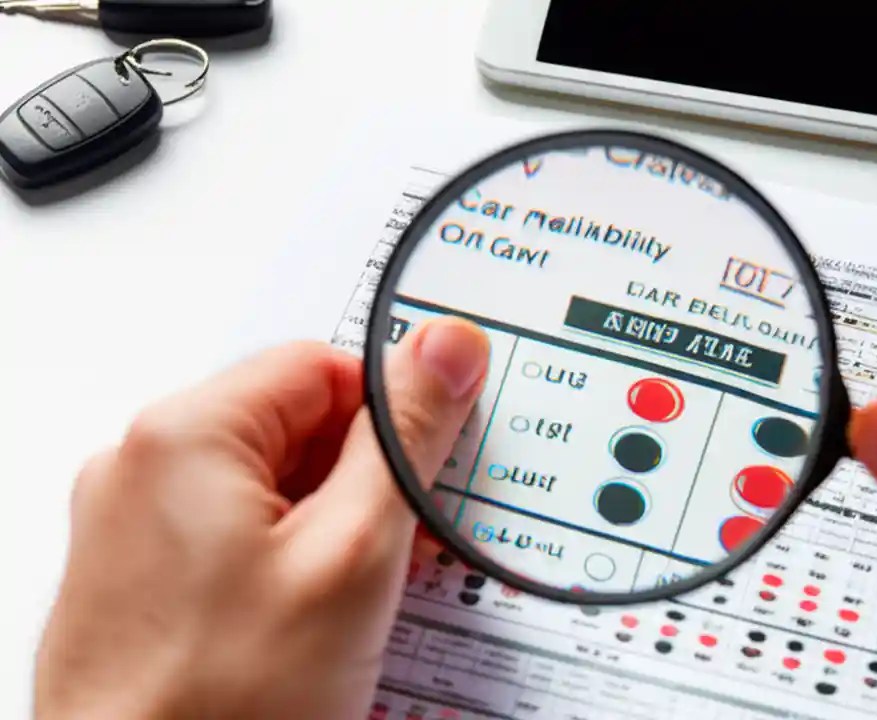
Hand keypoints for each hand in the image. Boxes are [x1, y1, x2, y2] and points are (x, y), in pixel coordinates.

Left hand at [34, 318, 489, 719]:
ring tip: (351, 609)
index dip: (393, 420)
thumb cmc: (222, 707)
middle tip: (396, 559)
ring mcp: (132, 531)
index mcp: (183, 436)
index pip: (324, 367)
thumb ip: (406, 440)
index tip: (430, 473)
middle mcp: (141, 470)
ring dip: (331, 532)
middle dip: (365, 485)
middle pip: (296, 428)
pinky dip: (288, 568)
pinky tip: (310, 627)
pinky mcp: (138, 583)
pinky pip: (234, 540)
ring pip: (270, 490)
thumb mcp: (353, 555)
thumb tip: (445, 349)